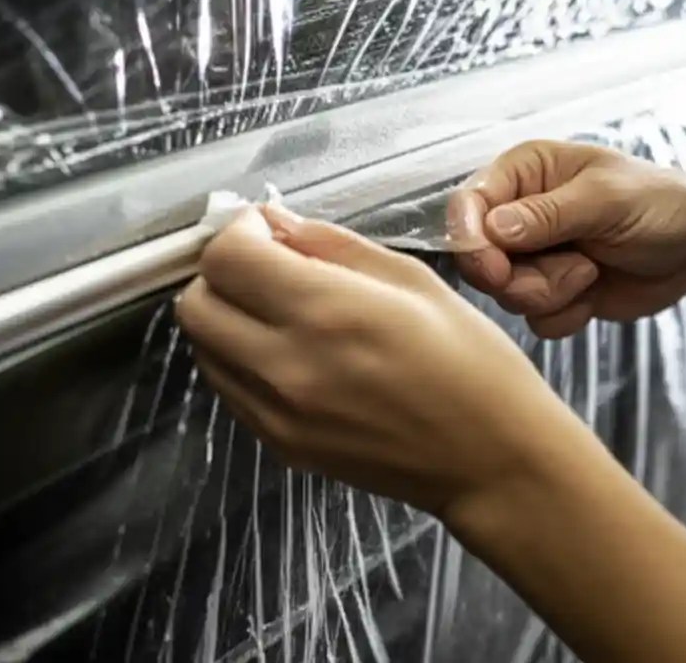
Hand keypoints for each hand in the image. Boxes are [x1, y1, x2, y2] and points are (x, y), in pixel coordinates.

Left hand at [175, 206, 579, 517]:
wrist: (491, 460)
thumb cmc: (471, 366)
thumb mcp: (413, 281)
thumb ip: (332, 246)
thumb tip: (277, 224)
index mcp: (324, 312)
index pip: (225, 257)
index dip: (239, 231)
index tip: (267, 228)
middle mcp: (286, 365)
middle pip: (194, 304)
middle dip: (221, 273)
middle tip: (266, 266)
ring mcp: (277, 413)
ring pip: (202, 349)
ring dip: (225, 318)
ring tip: (279, 311)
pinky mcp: (279, 445)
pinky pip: (228, 389)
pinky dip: (240, 360)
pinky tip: (288, 352)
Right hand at [455, 141, 685, 336]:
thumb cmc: (660, 204)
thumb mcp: (608, 200)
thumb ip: (549, 213)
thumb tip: (492, 229)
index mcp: (524, 173)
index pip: (468, 205)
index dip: (470, 240)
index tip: (495, 266)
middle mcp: (518, 213)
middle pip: (477, 259)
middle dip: (519, 276)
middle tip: (571, 271)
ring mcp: (532, 256)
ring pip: (504, 294)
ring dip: (550, 293)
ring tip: (590, 272)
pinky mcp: (549, 292)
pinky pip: (533, 319)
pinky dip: (565, 314)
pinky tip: (594, 292)